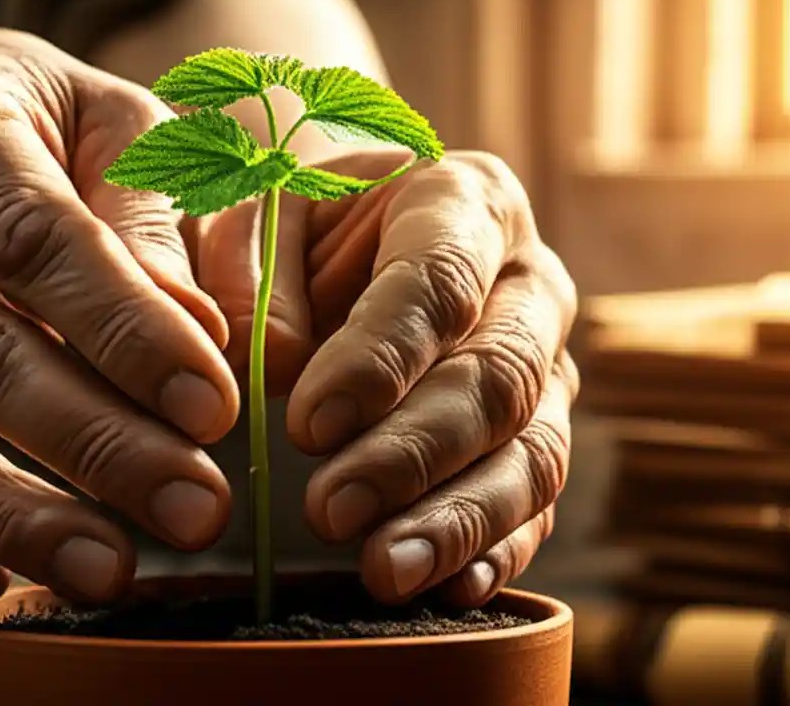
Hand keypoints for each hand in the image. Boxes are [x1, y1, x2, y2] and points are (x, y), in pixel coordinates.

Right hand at [0, 29, 240, 603]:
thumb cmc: (31, 126)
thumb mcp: (109, 124)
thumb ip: (161, 217)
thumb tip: (208, 337)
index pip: (30, 235)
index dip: (124, 331)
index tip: (212, 409)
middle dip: (90, 443)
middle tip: (193, 510)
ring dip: (6, 516)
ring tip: (109, 570)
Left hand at [201, 149, 577, 604]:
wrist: (335, 252)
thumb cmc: (288, 227)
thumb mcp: (247, 213)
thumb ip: (246, 264)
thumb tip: (276, 360)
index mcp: (463, 201)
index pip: (440, 279)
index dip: (381, 357)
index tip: (307, 424)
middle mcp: (526, 283)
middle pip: (500, 375)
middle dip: (415, 452)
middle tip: (330, 511)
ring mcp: (543, 366)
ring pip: (533, 451)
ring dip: (456, 519)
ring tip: (380, 570)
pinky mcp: (534, 437)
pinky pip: (537, 505)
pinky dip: (493, 550)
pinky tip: (445, 588)